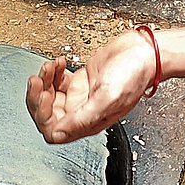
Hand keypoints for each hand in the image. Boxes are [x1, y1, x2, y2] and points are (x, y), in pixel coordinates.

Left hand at [25, 33, 157, 142]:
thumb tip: (58, 134)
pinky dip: (54, 72)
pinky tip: (59, 62)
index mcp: (89, 122)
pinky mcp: (83, 80)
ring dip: (44, 81)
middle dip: (38, 97)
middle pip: (48, 114)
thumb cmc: (135, 74)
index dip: (42, 116)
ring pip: (50, 97)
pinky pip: (59, 82)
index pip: (54, 131)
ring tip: (49, 66)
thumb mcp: (108, 96)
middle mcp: (83, 111)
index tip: (43, 95)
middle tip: (37, 79)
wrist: (146, 51)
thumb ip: (83, 117)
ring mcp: (82, 96)